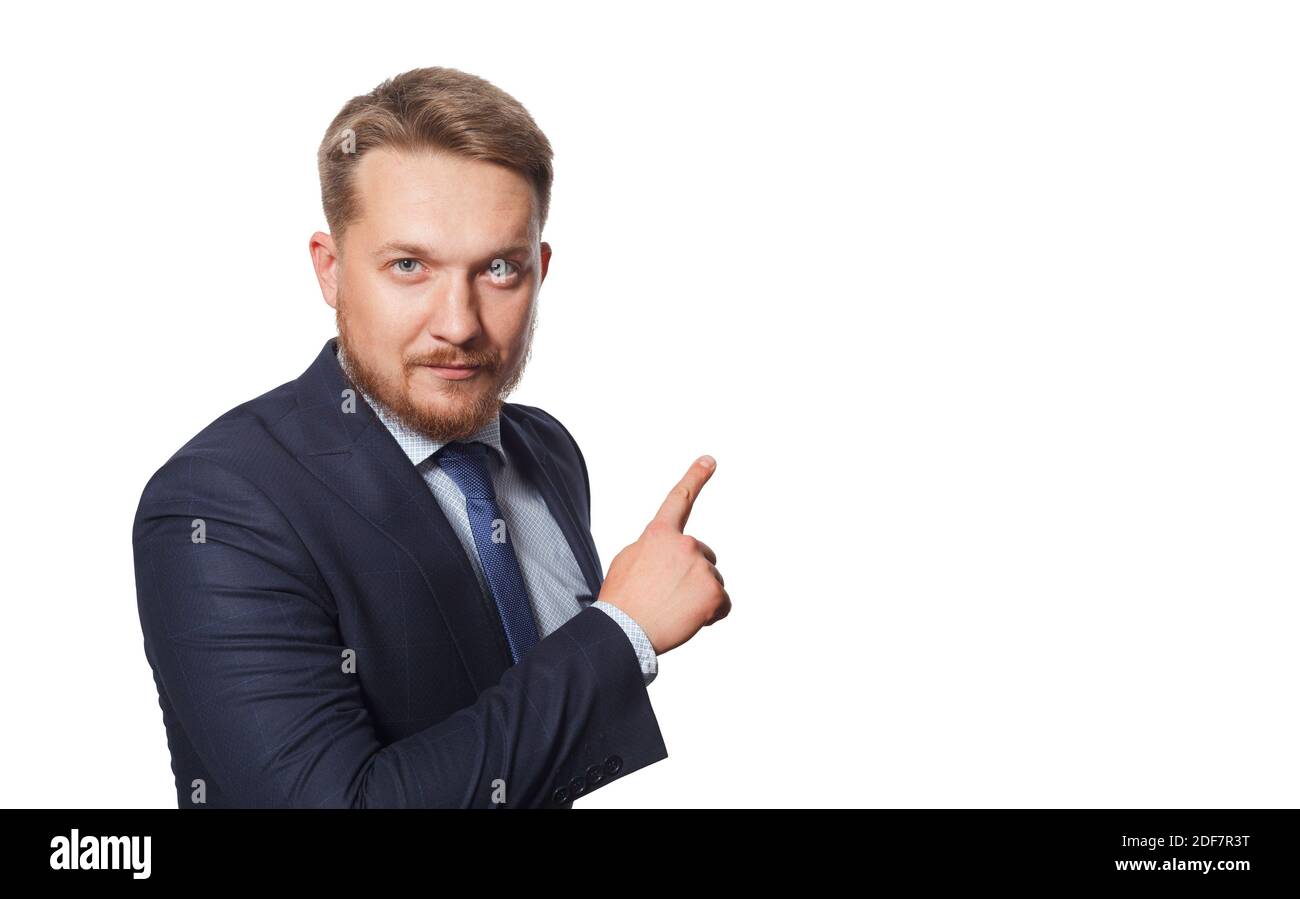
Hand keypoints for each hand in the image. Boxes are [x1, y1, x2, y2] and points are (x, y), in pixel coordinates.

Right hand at [596, 456, 729, 654]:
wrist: (624, 631)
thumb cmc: (622, 600)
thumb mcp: (627, 560)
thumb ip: (652, 547)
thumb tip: (666, 552)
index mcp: (659, 534)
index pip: (679, 500)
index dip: (695, 477)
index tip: (710, 460)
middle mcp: (685, 544)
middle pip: (703, 556)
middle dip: (691, 575)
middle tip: (666, 595)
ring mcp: (702, 568)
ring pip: (711, 582)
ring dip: (698, 597)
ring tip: (672, 610)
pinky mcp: (715, 592)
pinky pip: (722, 604)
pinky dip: (711, 614)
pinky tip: (689, 620)